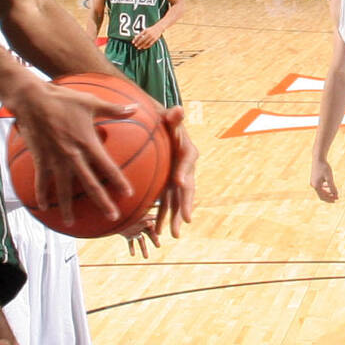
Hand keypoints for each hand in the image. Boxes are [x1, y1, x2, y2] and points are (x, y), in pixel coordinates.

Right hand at [8, 76, 134, 225]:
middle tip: (112, 216)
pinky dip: (42, 195)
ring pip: (64, 190)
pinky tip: (43, 208)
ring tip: (71, 224)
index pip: (108, 167)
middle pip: (90, 185)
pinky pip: (41, 182)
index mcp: (88, 143)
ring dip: (68, 208)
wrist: (33, 100)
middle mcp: (73, 156)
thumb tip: (136, 108)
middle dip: (103, 202)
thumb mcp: (91, 102)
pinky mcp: (41, 159)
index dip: (119, 181)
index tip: (129, 194)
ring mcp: (56, 160)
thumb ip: (114, 109)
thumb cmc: (63, 99)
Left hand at [121, 209, 160, 257]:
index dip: (154, 233)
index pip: (152, 227)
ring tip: (146, 258)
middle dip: (154, 240)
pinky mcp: (127, 235)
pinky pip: (131, 243)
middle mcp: (140, 226)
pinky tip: (132, 255)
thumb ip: (145, 217)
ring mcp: (134, 231)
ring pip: (141, 241)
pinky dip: (131, 248)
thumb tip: (154, 219)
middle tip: (158, 246)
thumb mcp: (136, 215)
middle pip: (149, 234)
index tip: (157, 239)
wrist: (114, 216)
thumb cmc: (124, 212)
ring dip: (143, 249)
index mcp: (143, 220)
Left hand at [132, 22, 163, 50]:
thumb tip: (135, 37)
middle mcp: (148, 34)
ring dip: (141, 45)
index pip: (139, 35)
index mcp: (146, 31)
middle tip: (135, 45)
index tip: (133, 42)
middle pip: (142, 40)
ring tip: (138, 47)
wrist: (159, 28)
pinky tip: (143, 48)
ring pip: (146, 42)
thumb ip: (140, 33)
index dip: (135, 39)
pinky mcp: (155, 39)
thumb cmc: (151, 29)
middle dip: (138, 43)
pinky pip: (150, 44)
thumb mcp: (145, 30)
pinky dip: (146, 46)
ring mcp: (152, 37)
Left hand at [155, 107, 195, 237]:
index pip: (187, 164)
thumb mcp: (168, 117)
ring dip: (175, 218)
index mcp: (188, 152)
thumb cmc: (165, 121)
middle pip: (187, 189)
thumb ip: (173, 116)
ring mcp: (176, 178)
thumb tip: (178, 110)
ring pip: (177, 200)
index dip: (184, 173)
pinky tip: (156, 230)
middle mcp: (186, 168)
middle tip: (185, 221)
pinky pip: (165, 201)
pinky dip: (162, 215)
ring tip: (172, 235)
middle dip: (186, 206)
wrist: (160, 127)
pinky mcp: (167, 184)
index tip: (179, 183)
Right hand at [311, 157, 337, 202]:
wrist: (318, 159)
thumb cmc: (324, 167)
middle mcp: (313, 185)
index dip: (330, 199)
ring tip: (334, 193)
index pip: (323, 196)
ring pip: (320, 191)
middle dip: (329, 197)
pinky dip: (325, 188)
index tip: (337, 199)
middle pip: (321, 195)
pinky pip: (319, 186)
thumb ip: (332, 187)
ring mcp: (313, 182)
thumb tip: (336, 195)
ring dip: (327, 193)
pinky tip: (329, 185)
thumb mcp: (330, 178)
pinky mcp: (314, 179)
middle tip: (336, 198)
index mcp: (316, 186)